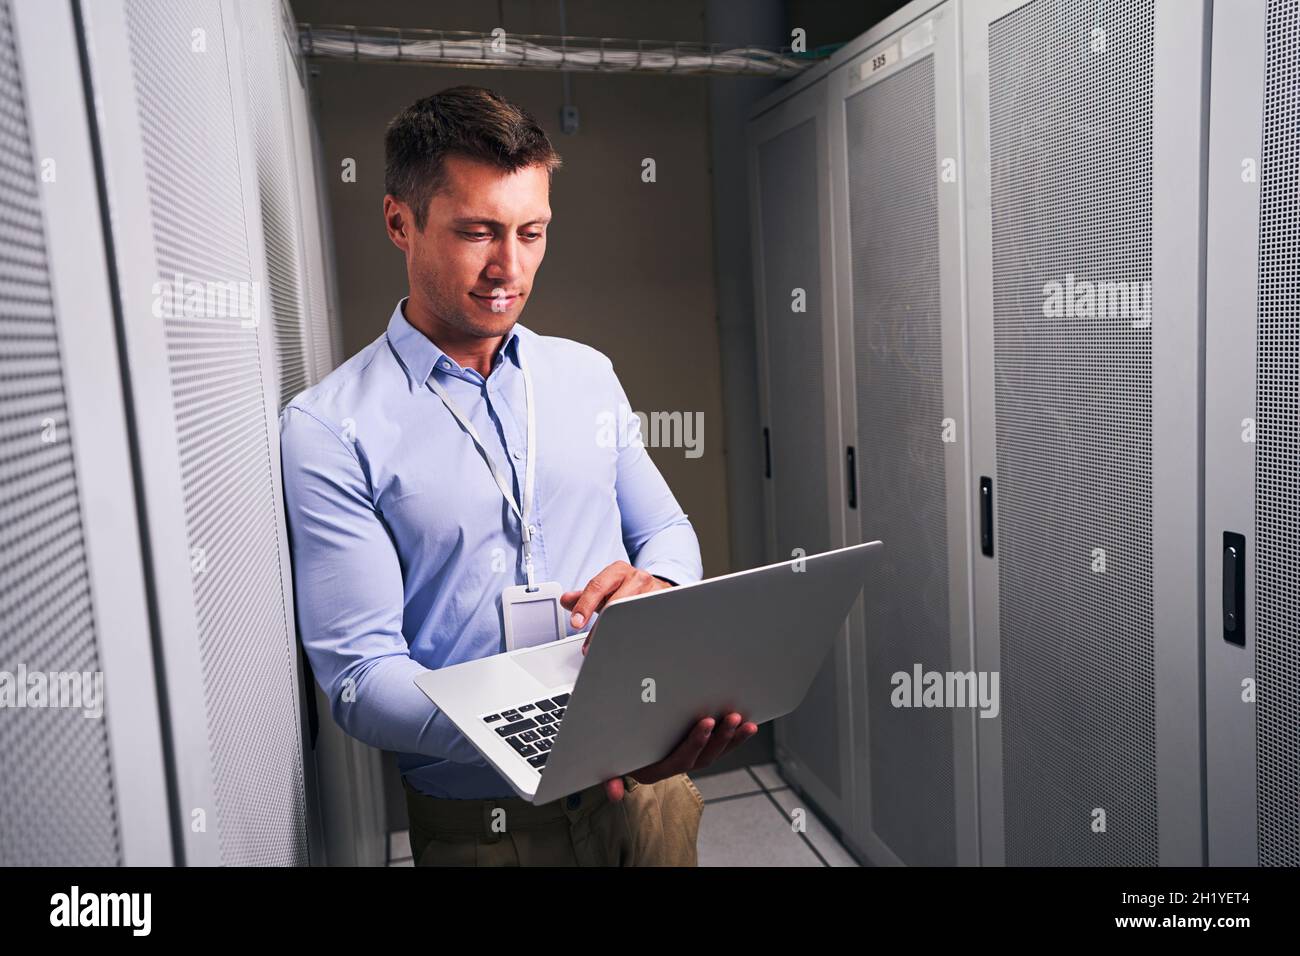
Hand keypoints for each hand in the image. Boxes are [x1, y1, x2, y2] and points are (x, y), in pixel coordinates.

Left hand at [560, 561, 672, 654]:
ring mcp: (653, 590)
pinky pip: (649, 620)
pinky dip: (637, 634)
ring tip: (608, 647)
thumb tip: (565, 600)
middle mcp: (636, 577)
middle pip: (615, 602)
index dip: (585, 605)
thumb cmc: (627, 588)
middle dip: (600, 626)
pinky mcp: (665, 603)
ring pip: (633, 613)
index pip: (597, 586)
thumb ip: (584, 596)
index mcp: (618, 570)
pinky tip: (630, 643)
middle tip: (590, 645)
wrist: (657, 586)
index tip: (576, 622)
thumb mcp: (606, 589)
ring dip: (618, 633)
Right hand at [603, 712, 757, 801]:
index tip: (707, 722)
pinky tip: (747, 726)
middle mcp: (676, 768)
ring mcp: (690, 761)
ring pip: (716, 753)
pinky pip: (720, 748)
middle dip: (720, 737)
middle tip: (732, 718)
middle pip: (704, 757)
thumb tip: (613, 793)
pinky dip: (735, 739)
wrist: (623, 756)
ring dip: (733, 739)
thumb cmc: (616, 755)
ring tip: (746, 723)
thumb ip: (611, 780)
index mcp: (657, 771)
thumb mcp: (610, 767)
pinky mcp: (698, 753)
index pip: (681, 759)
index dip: (696, 742)